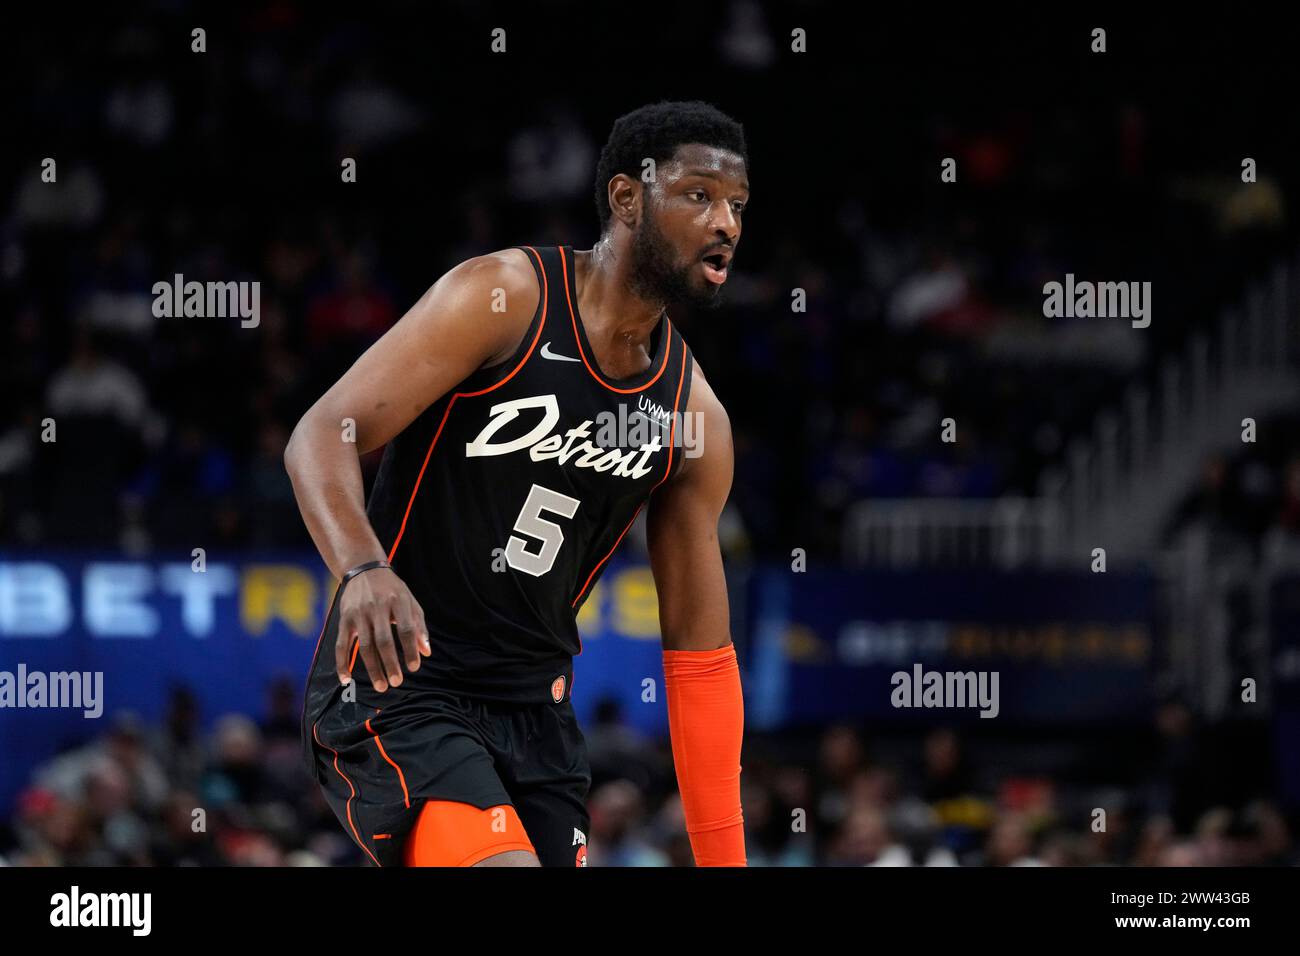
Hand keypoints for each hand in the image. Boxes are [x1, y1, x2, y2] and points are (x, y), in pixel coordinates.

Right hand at [335, 567, 429, 691]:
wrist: (363, 570)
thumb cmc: (392, 589)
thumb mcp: (410, 601)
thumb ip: (418, 626)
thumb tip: (426, 652)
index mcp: (397, 601)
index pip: (406, 629)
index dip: (410, 649)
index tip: (414, 668)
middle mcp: (376, 607)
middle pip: (384, 640)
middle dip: (391, 664)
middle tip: (397, 683)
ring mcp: (358, 614)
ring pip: (365, 646)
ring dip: (372, 668)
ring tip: (381, 686)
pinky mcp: (344, 619)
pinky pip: (341, 645)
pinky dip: (342, 663)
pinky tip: (346, 679)